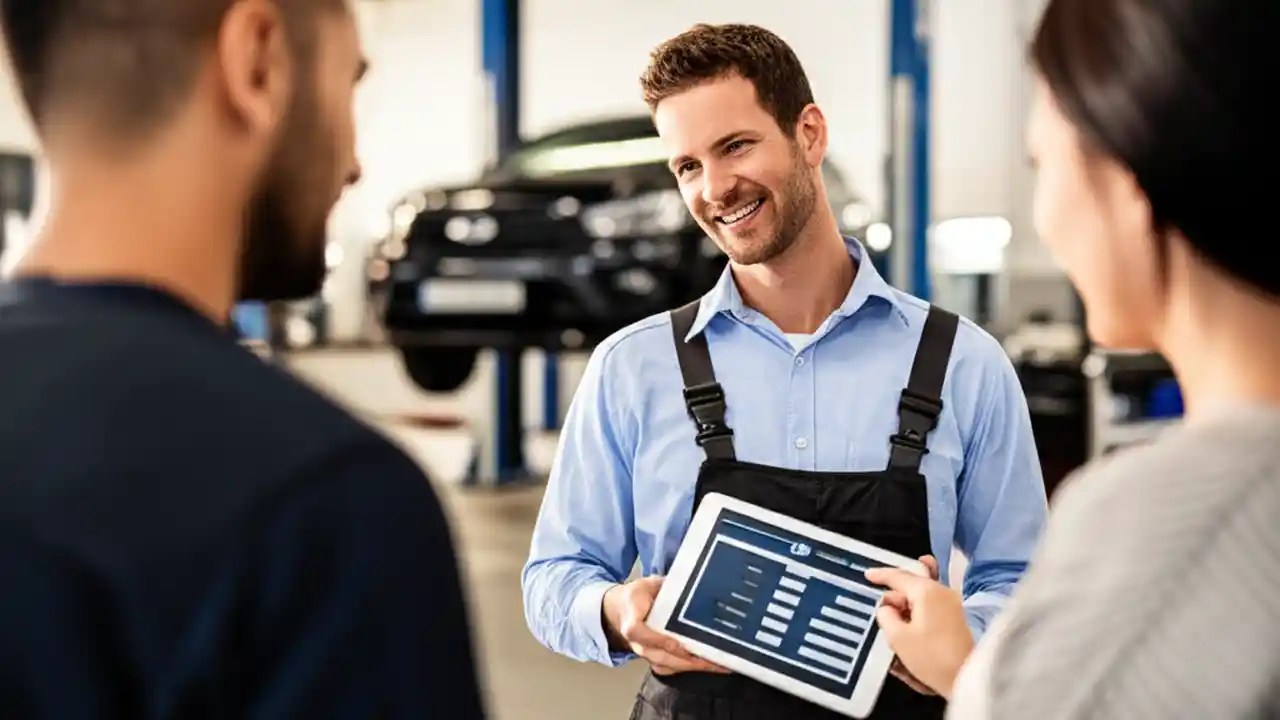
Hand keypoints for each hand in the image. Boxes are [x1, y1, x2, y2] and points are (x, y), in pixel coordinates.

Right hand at [602, 576, 729, 675]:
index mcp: (632, 623)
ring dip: (694, 666)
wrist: (619, 611)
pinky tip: (710, 664)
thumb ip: (665, 586)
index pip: (644, 635)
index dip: (663, 641)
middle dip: (689, 660)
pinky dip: (690, 667)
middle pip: (662, 657)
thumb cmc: (635, 597)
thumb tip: (690, 582)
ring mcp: (645, 654)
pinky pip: (671, 668)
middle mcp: (637, 644)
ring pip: (668, 665)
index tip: (682, 644)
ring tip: (719, 664)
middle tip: (713, 658)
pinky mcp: (653, 659)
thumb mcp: (646, 585)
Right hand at [866, 557, 972, 699]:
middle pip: (910, 589)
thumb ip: (885, 617)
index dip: (881, 575)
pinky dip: (919, 623)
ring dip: (906, 615)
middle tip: (884, 619)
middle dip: (895, 602)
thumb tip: (886, 610)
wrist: (969, 678)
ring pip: (920, 603)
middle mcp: (942, 593)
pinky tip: (912, 641)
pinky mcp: (956, 621)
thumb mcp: (898, 638)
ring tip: (898, 638)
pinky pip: (931, 614)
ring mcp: (952, 606)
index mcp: (926, 592)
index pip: (898, 576)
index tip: (869, 575)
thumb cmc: (934, 659)